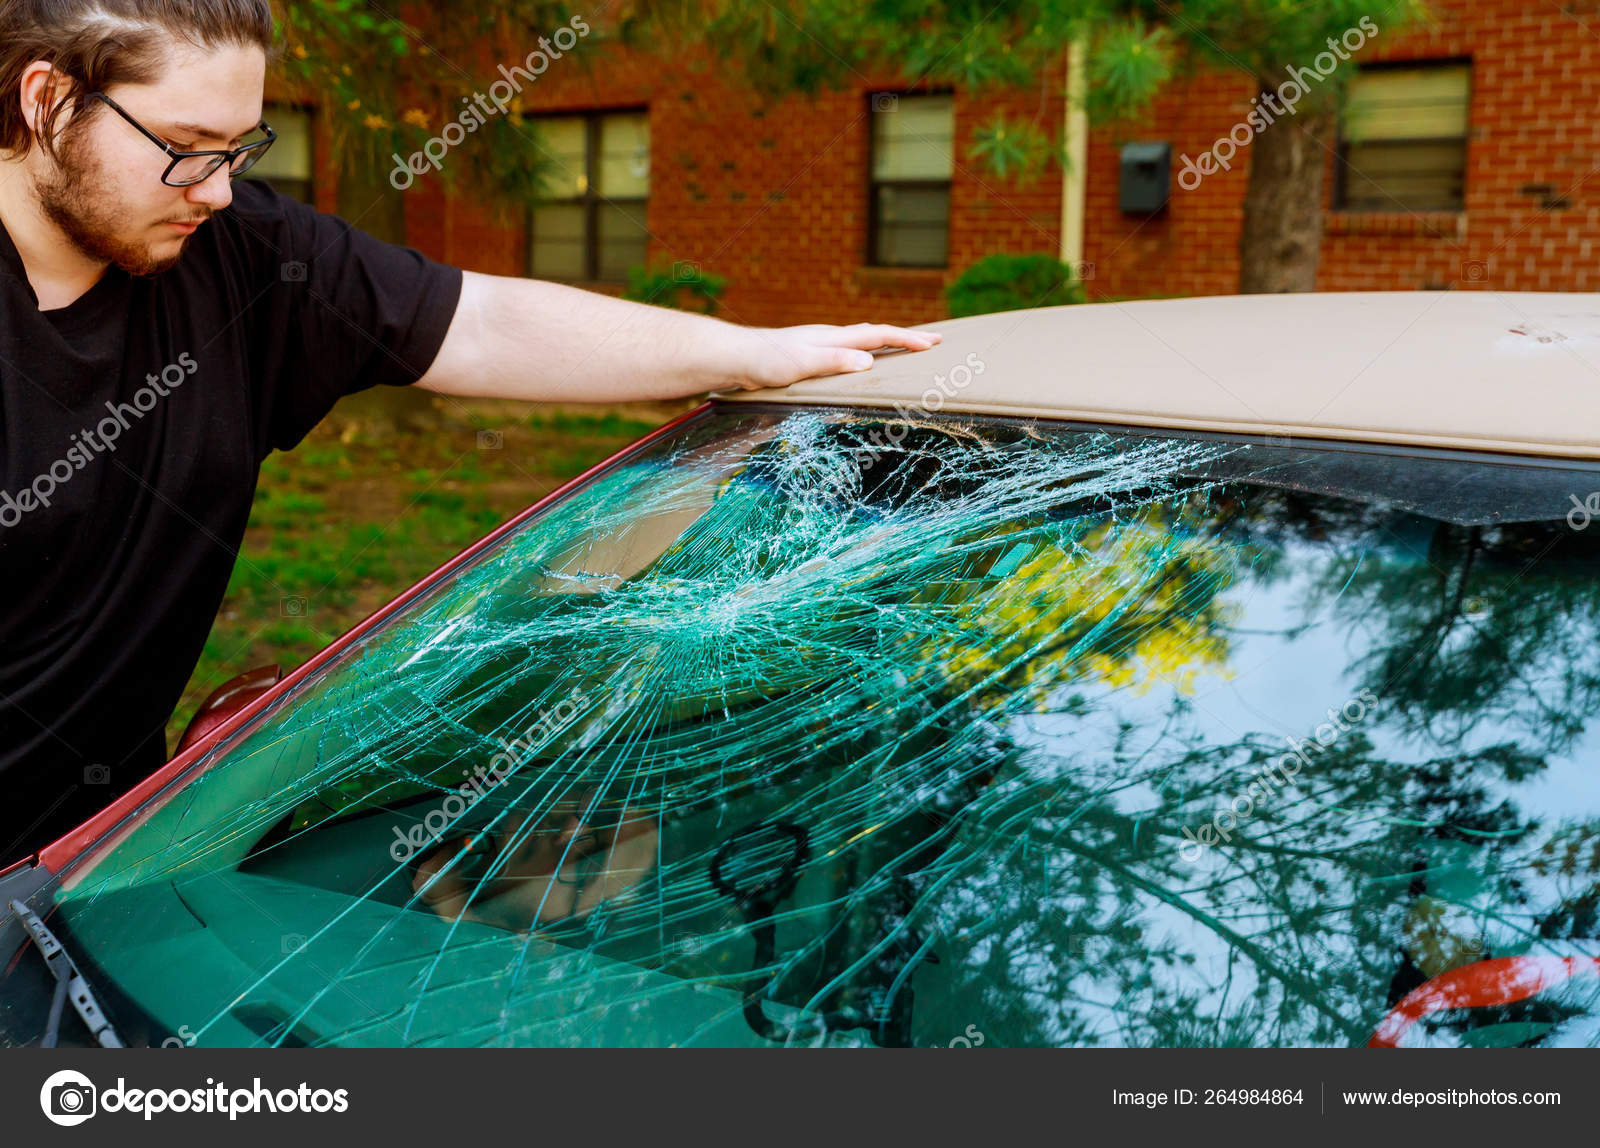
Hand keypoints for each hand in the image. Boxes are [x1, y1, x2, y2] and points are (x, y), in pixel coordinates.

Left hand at [732, 322, 941, 391]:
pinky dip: (867, 350)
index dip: (906, 339)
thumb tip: (868, 361)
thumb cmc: (766, 361)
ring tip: (906, 345)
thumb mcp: (802, 363)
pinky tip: (861, 358)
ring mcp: (821, 344)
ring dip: (888, 342)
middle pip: (876, 333)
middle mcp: (831, 336)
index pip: (878, 335)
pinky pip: (848, 349)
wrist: (737, 356)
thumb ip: (834, 361)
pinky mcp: (810, 354)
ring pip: (863, 339)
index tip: (932, 343)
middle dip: (906, 337)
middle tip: (933, 340)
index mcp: (834, 337)